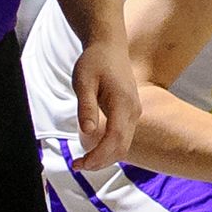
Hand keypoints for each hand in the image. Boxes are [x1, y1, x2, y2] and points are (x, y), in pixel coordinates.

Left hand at [70, 40, 139, 170]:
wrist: (109, 46)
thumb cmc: (95, 61)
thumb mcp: (83, 81)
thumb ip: (86, 106)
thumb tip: (88, 132)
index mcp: (123, 102)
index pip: (115, 138)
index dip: (99, 155)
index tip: (80, 163)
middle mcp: (133, 110)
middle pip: (121, 147)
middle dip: (100, 161)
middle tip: (77, 166)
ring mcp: (134, 112)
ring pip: (123, 144)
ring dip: (105, 157)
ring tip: (82, 161)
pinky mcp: (130, 113)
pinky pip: (122, 137)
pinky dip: (109, 148)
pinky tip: (93, 150)